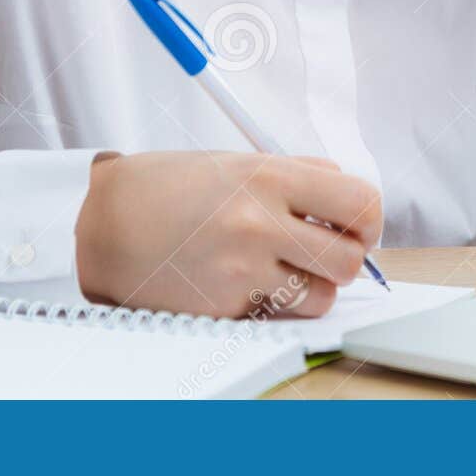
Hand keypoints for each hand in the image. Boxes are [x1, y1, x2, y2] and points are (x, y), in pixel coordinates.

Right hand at [74, 151, 382, 318]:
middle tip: (322, 252)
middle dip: (345, 261)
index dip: (369, 222)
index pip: (362, 204)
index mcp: (270, 175)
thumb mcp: (237, 161)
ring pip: (322, 297)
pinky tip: (242, 281)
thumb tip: (346, 191)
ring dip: (311, 288)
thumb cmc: (169, 187)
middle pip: (351, 261)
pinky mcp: (226, 306)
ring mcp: (243, 268)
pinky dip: (271, 304)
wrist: (105, 222)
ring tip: (281, 268)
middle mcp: (262, 221)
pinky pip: (278, 314)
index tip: (357, 227)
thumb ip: (297, 171)